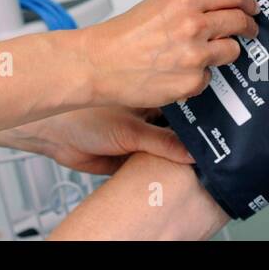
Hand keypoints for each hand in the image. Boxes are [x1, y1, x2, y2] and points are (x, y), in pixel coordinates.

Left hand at [27, 106, 191, 175]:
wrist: (53, 135)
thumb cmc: (82, 114)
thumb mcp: (130, 129)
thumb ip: (162, 142)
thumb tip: (193, 151)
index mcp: (148, 94)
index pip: (182, 106)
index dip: (197, 117)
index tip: (216, 130)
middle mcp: (144, 112)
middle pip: (176, 129)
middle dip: (188, 141)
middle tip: (206, 152)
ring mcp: (136, 134)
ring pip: (164, 148)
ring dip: (172, 157)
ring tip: (189, 165)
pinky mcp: (128, 154)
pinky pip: (149, 165)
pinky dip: (156, 170)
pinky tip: (167, 175)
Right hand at [79, 0, 258, 108]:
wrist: (99, 64)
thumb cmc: (122, 36)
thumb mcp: (158, 5)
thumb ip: (190, 6)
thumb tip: (218, 9)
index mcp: (185, 1)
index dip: (248, 1)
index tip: (251, 7)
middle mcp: (194, 26)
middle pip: (240, 22)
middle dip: (248, 26)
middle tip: (248, 30)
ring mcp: (195, 56)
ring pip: (231, 51)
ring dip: (224, 52)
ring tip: (204, 54)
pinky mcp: (192, 83)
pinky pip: (209, 77)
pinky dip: (199, 75)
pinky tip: (178, 72)